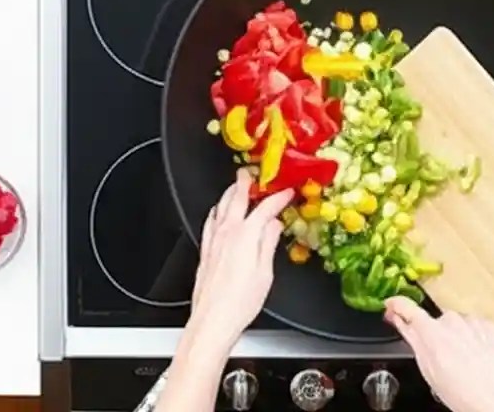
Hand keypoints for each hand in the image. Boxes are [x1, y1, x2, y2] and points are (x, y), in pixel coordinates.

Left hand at [187, 169, 294, 351]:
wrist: (213, 320)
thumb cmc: (240, 302)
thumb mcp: (265, 272)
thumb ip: (268, 243)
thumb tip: (274, 224)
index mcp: (245, 236)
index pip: (264, 208)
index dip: (278, 197)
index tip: (287, 192)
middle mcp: (226, 233)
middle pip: (236, 199)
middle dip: (246, 183)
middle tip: (252, 173)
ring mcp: (213, 240)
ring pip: (221, 207)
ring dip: (230, 194)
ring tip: (237, 187)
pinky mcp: (205, 250)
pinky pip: (210, 221)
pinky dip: (217, 211)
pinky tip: (218, 212)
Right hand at [384, 297, 493, 411]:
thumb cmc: (467, 395)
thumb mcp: (430, 372)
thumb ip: (414, 341)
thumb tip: (403, 325)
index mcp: (431, 332)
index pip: (407, 308)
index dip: (396, 305)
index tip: (391, 305)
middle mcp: (452, 321)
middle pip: (436, 322)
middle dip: (436, 336)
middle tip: (443, 361)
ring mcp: (474, 322)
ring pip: (458, 326)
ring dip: (458, 340)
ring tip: (466, 366)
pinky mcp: (492, 327)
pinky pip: (477, 329)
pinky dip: (476, 341)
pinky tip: (480, 361)